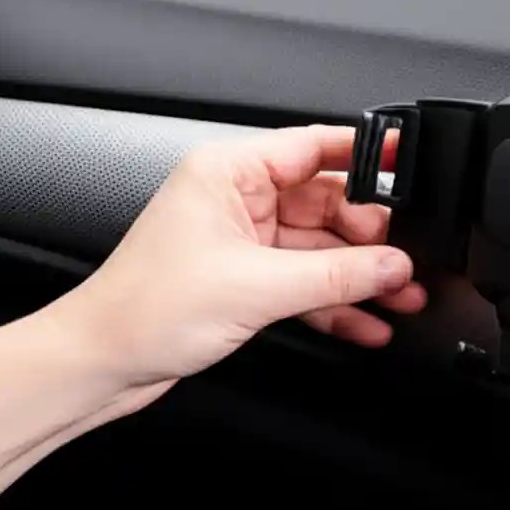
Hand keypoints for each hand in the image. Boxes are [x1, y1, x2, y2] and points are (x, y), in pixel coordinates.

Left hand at [53, 125, 426, 388]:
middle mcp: (235, 198)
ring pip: (319, 248)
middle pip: (325, 202)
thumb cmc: (143, 309)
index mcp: (227, 172)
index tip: (408, 161)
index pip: (313, 146)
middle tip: (405, 260)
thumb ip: (335, 276)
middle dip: (369, 236)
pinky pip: (304, 282)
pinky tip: (365, 321)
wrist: (101, 362)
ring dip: (359, 276)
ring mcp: (241, 240)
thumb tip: (390, 264)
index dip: (365, 154)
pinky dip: (334, 302)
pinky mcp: (244, 279)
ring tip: (400, 295)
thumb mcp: (256, 287)